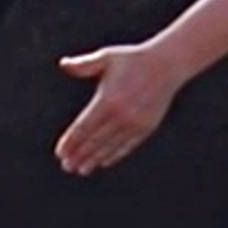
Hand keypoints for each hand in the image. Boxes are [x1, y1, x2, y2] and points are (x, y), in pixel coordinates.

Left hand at [53, 41, 185, 173]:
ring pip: (110, 146)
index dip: (71, 142)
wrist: (166, 64)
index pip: (83, 127)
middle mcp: (120, 115)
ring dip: (94, 159)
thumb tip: (63, 64)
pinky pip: (127, 146)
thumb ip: (83, 64)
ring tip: (82, 169)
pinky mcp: (147, 127)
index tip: (60, 153)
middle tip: (67, 166)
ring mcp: (135, 123)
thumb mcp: (106, 57)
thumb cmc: (133, 59)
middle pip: (94, 141)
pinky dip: (115, 155)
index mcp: (107, 100)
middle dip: (79, 155)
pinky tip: (104, 162)